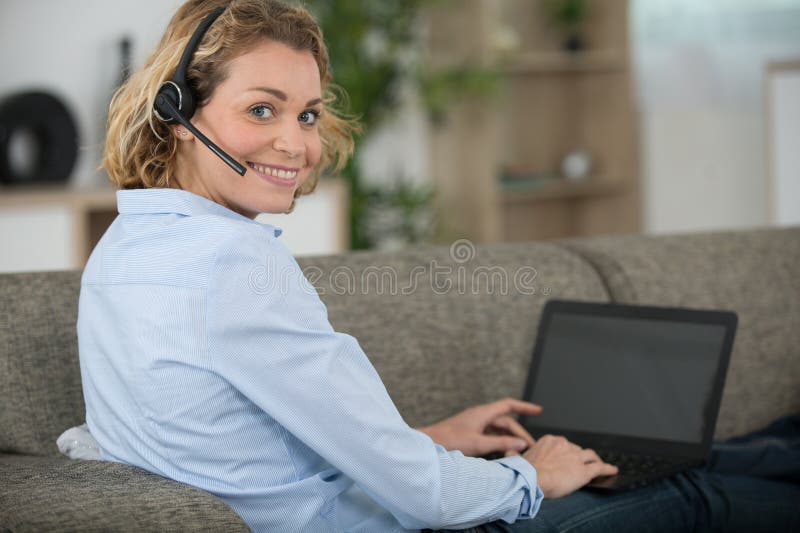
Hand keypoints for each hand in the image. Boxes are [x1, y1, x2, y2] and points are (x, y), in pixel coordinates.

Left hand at [417, 398, 541, 456]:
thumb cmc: (449, 442)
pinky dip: (499, 444)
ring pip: (498, 431)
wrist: (427, 445)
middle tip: (531, 448)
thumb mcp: (479, 444)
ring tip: (519, 454)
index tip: (539, 410)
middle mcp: (479, 417)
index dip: (525, 407)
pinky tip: (503, 455)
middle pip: (505, 422)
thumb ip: (501, 443)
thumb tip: (522, 443)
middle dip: (519, 433)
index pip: (508, 405)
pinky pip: (489, 437)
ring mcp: (474, 425)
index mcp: (482, 413)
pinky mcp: (469, 434)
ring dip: (509, 440)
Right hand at [523, 435, 617, 498]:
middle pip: (577, 449)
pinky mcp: (584, 470)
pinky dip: (607, 468)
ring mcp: (576, 457)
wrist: (532, 479)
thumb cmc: (524, 471)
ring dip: (594, 460)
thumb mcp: (517, 458)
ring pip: (590, 455)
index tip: (565, 459)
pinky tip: (612, 470)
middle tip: (578, 465)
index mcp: (550, 440)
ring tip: (598, 464)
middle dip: (578, 457)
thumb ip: (515, 454)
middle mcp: (565, 445)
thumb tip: (508, 452)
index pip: (563, 445)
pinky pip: (600, 467)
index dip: (566, 453)